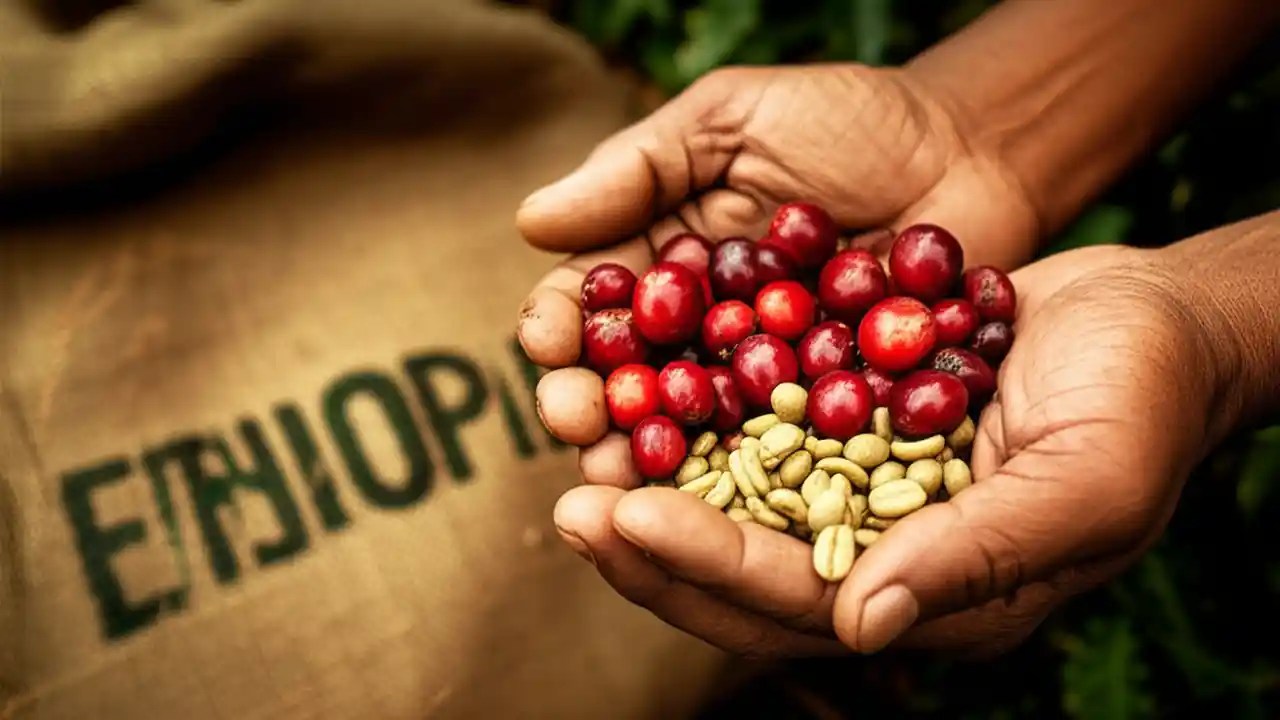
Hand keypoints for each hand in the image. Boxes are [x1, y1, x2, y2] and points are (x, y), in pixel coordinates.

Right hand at [519, 63, 1037, 483]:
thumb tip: (531, 221)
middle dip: (589, 405)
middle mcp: (700, 335)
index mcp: (662, 266)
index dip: (560, 324)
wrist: (973, 152)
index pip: (592, 303)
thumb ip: (640, 167)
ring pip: (690, 432)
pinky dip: (749, 473)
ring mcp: (763, 385)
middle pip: (626, 382)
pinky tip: (718, 495)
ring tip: (622, 475)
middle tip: (573, 420)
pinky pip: (781, 452)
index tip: (548, 340)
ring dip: (648, 458)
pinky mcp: (827, 419)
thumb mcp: (734, 120)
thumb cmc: (850, 120)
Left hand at [551, 243, 1222, 657]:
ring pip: (732, 505)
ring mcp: (855, 490)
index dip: (709, 563)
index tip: (627, 517)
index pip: (797, 601)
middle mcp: (878, 554)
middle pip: (741, 571)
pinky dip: (694, 418)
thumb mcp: (1083, 485)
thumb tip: (859, 629)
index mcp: (929, 593)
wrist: (1151, 320)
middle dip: (652, 545)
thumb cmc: (1141, 404)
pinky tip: (637, 387)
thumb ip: (975, 557)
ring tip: (580, 451)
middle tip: (571, 507)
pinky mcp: (844, 423)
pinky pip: (754, 432)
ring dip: (654, 482)